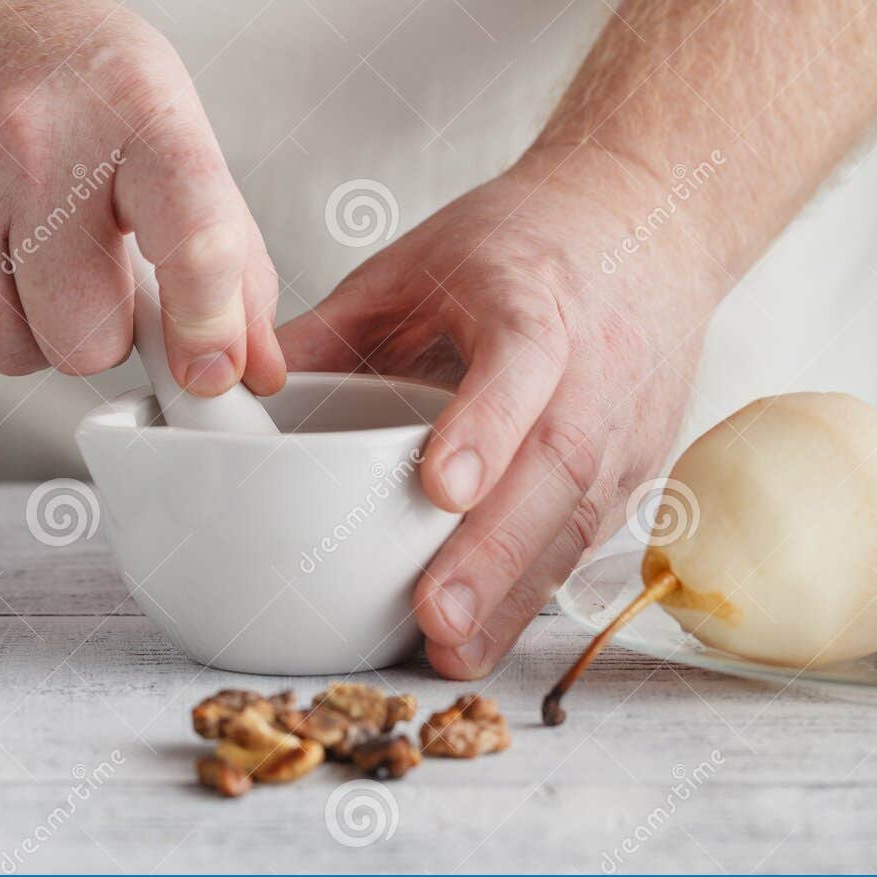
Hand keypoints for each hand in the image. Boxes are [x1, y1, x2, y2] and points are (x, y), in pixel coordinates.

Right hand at [0, 0, 283, 395]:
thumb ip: (225, 249)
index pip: (192, 234)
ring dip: (29, 327)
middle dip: (98, 329)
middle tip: (89, 268)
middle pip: (87, 337)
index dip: (208, 323)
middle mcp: (31, 140)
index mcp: (133, 107)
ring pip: (10, 352)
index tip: (210, 373)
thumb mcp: (164, 119)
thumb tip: (250, 370)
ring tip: (24, 248)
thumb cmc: (56, 67)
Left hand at [277, 146, 724, 677]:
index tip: (440, 487)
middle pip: (556, 464)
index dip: (487, 424)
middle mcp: (594, 365)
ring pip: (578, 518)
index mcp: (532, 296)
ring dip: (515, 592)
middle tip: (434, 616)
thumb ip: (331, 331)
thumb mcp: (415, 262)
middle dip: (494, 550)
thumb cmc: (519, 243)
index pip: (522, 358)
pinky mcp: (635, 466)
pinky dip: (536, 591)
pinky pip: (587, 537)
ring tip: (453, 652)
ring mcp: (625, 423)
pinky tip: (485, 636)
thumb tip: (232, 391)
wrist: (644, 224)